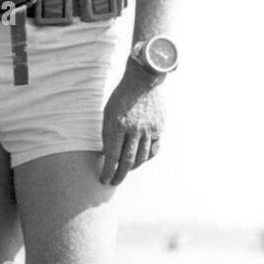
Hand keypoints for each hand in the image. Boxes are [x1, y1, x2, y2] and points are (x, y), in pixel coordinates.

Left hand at [99, 66, 164, 184]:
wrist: (144, 80)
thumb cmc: (121, 96)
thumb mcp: (108, 112)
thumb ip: (107, 134)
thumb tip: (106, 154)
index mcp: (118, 125)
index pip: (112, 156)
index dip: (108, 170)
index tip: (104, 179)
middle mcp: (134, 129)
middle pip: (127, 161)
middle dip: (119, 175)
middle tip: (113, 182)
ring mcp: (149, 129)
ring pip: (141, 158)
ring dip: (132, 168)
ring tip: (124, 172)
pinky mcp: (159, 128)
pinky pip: (153, 149)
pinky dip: (146, 158)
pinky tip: (139, 161)